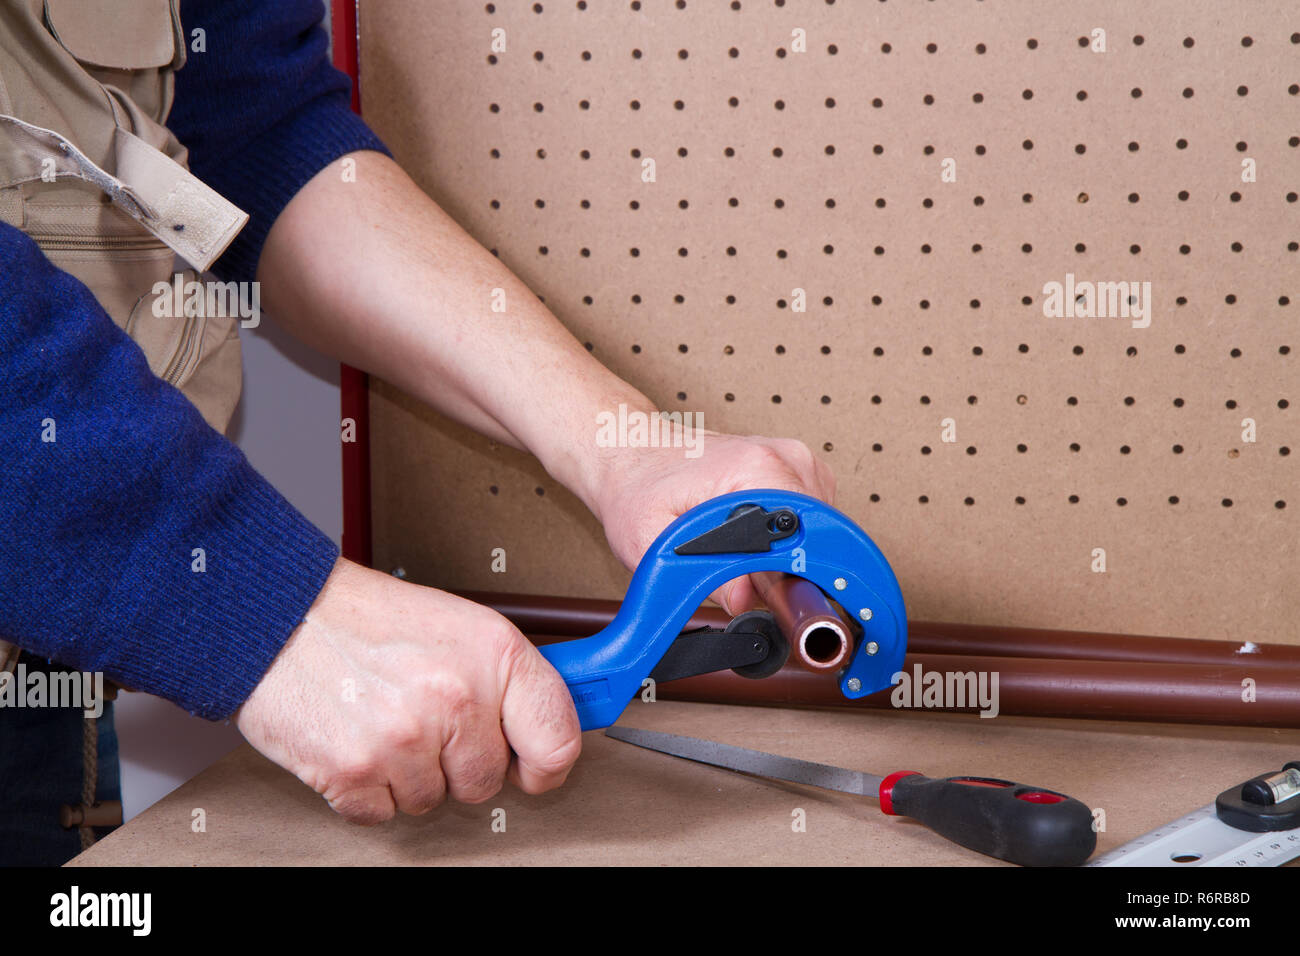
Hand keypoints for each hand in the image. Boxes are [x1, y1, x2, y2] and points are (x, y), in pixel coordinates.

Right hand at [235, 558, 581, 823]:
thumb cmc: (369, 618)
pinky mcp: (354, 772)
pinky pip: (382, 814)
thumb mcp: (462, 626)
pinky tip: (359, 740)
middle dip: (457, 762)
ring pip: (432, 800)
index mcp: (495, 655)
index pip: (557, 740)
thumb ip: (508, 679)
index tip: (532, 765)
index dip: (544, 762)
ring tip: (386, 720)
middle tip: (427, 722)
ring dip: (409, 774)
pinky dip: (367, 789)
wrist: (284, 613)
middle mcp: (456, 697)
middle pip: (485, 781)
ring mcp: (405, 738)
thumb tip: (544, 726)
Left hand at [591, 430, 835, 614]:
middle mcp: (784, 458)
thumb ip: (697, 574)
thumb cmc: (638, 488)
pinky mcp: (793, 468)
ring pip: (816, 530)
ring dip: (785, 552)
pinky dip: (784, 536)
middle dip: (783, 568)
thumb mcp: (649, 542)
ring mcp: (794, 460)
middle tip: (739, 573)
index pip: (810, 536)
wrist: (630, 451)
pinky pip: (809, 517)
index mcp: (756, 469)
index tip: (765, 590)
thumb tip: (744, 598)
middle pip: (816, 536)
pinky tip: (750, 534)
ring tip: (739, 550)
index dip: (790, 575)